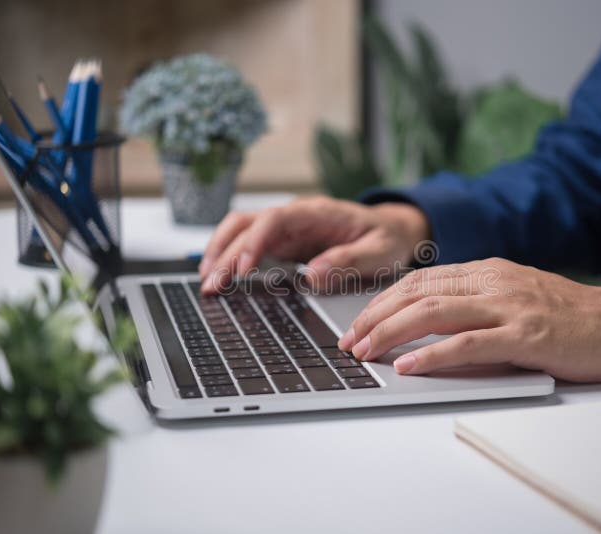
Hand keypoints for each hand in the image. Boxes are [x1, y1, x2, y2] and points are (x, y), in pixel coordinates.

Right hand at [198, 196, 429, 293]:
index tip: (242, 268)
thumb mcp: (378, 252)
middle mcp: (296, 216)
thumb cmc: (386, 238)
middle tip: (211, 283)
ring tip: (207, 281)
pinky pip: (250, 244)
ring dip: (221, 252)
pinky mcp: (285, 242)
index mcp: (317, 212)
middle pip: (248, 224)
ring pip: (242, 230)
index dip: (254, 242)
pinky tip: (220, 277)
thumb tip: (313, 276)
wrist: (393, 230)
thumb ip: (348, 261)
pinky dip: (231, 258)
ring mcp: (287, 228)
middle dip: (225, 252)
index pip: (275, 220)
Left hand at [338, 258, 600, 381]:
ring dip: (392, 333)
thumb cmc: (570, 317)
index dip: (382, 301)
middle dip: (375, 317)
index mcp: (487, 271)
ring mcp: (509, 306)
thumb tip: (426, 321)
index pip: (419, 280)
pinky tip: (409, 366)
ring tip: (366, 352)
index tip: (358, 323)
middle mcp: (493, 282)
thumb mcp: (515, 298)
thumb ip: (475, 303)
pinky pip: (468, 343)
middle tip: (349, 342)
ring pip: (434, 313)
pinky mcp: (526, 335)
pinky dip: (433, 355)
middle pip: (417, 293)